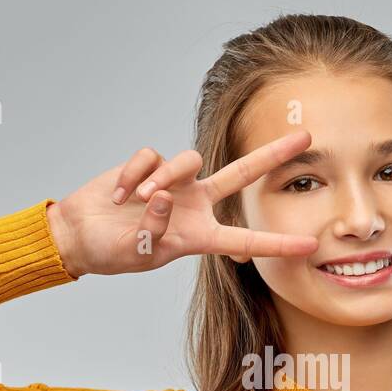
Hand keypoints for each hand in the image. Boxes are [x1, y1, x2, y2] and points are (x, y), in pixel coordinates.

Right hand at [47, 129, 319, 276]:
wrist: (79, 234)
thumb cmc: (111, 251)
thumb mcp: (137, 252)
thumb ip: (155, 228)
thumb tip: (165, 196)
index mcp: (201, 235)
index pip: (247, 240)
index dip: (278, 244)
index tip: (311, 246)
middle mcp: (195, 204)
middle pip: (243, 174)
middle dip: (273, 155)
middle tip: (307, 138)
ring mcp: (175, 182)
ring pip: (187, 160)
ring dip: (162, 178)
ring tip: (137, 199)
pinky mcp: (151, 165)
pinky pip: (152, 157)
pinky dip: (134, 173)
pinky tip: (120, 193)